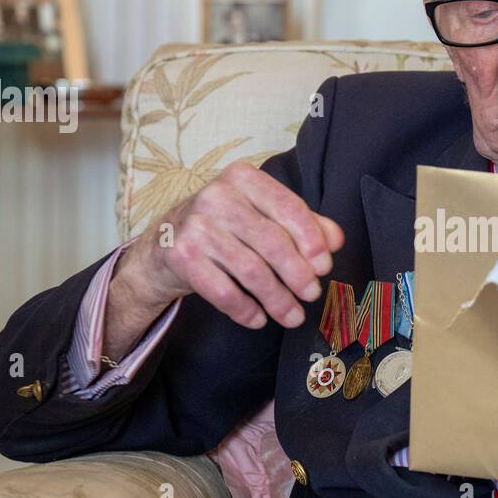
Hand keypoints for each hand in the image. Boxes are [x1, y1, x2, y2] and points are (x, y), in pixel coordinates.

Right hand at [110, 162, 342, 344]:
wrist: (161, 244)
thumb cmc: (222, 227)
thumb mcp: (259, 215)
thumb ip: (301, 224)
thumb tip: (336, 240)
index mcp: (243, 178)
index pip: (288, 207)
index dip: (311, 239)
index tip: (325, 266)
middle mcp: (217, 196)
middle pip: (272, 241)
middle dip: (298, 274)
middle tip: (312, 295)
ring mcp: (196, 226)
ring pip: (251, 270)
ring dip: (277, 299)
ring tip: (292, 316)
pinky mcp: (180, 256)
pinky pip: (223, 291)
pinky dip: (245, 310)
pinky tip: (258, 319)